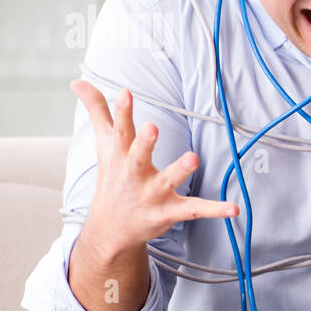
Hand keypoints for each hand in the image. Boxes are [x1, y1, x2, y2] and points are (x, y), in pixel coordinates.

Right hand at [69, 79, 238, 258]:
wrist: (111, 228)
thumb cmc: (113, 178)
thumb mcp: (104, 145)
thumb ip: (97, 112)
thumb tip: (77, 82)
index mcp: (121, 155)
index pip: (120, 130)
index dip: (122, 112)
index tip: (125, 93)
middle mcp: (135, 174)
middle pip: (138, 156)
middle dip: (144, 143)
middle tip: (152, 127)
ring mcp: (152, 194)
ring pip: (167, 181)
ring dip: (180, 171)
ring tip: (193, 158)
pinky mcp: (169, 212)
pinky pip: (194, 209)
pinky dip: (214, 210)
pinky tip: (234, 208)